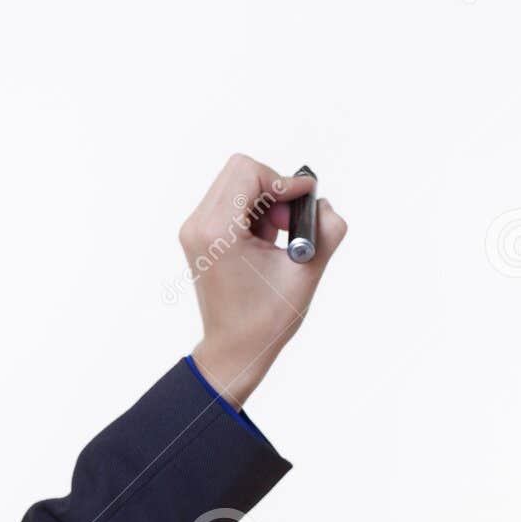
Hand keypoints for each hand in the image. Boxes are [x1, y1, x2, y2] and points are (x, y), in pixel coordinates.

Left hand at [181, 153, 347, 408]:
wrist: (234, 348)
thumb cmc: (266, 318)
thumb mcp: (307, 270)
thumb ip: (326, 229)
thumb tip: (322, 203)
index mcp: (217, 232)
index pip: (248, 173)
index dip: (284, 181)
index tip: (307, 202)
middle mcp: (197, 226)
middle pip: (239, 172)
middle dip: (274, 191)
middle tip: (290, 224)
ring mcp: (194, 231)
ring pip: (235, 186)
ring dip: (266, 203)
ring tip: (278, 239)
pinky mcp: (199, 237)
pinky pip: (230, 204)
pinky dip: (254, 213)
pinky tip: (265, 243)